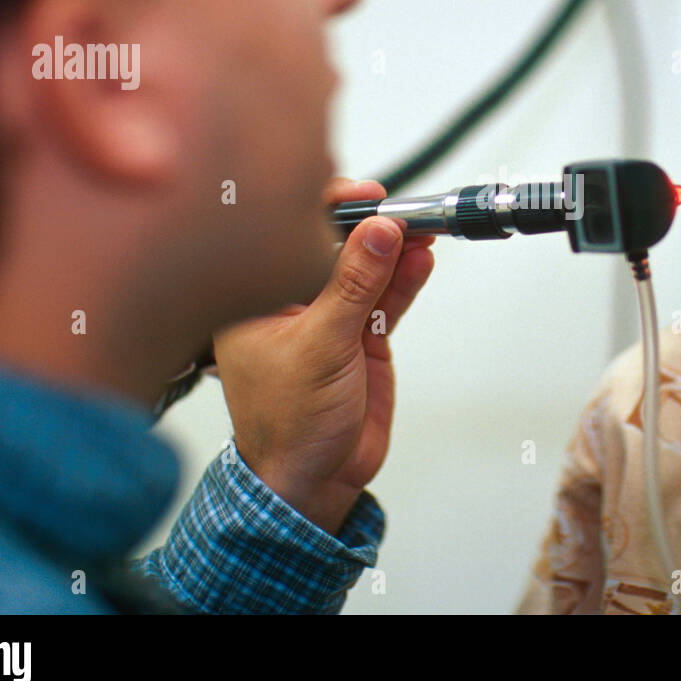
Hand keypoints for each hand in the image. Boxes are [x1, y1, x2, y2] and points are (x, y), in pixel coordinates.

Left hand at [212, 178, 435, 533]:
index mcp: (257, 297)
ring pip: (366, 270)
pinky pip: (385, 297)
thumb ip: (353, 286)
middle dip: (371, 227)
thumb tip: (378, 233)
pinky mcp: (360, 337)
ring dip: (395, 251)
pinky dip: (405, 279)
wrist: (313, 480)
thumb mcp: (320, 346)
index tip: (367, 199)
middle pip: (336, 246)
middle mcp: (291, 301)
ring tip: (423, 232)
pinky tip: (421, 260)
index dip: (328, 209)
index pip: (292, 237)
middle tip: (403, 215)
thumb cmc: (287, 425)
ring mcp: (329, 319)